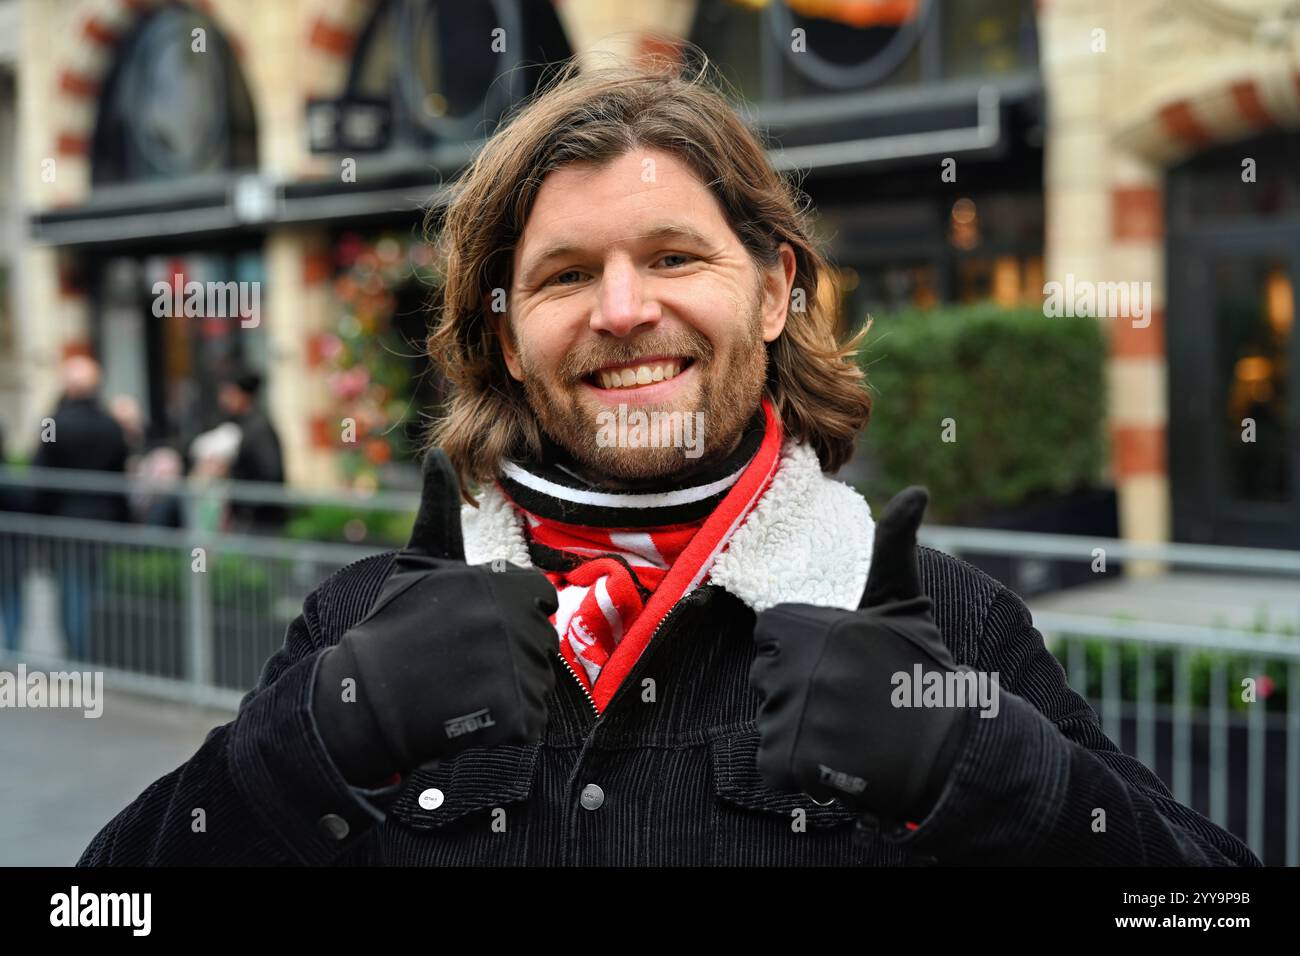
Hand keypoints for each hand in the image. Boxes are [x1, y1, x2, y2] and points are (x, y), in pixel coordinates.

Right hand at [312, 449, 558, 786]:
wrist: (361, 697)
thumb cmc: (391, 623)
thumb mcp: (417, 559)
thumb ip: (438, 508)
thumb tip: (437, 452)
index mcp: (500, 584)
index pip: (538, 597)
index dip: (511, 611)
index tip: (475, 623)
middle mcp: (513, 623)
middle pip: (541, 639)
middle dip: (512, 649)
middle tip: (465, 660)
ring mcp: (515, 670)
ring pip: (538, 679)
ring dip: (510, 686)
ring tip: (464, 687)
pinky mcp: (516, 715)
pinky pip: (532, 718)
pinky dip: (509, 723)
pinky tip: (473, 716)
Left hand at [748, 486, 975, 824]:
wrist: (949, 746)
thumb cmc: (920, 667)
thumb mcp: (902, 602)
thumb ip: (894, 545)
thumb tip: (917, 490)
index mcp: (804, 626)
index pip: (771, 635)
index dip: (806, 650)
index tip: (845, 662)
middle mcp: (791, 668)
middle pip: (769, 679)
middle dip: (802, 692)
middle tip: (852, 700)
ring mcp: (789, 717)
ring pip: (774, 721)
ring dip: (805, 732)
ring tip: (850, 731)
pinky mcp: (790, 761)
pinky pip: (775, 764)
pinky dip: (802, 770)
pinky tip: (840, 761)